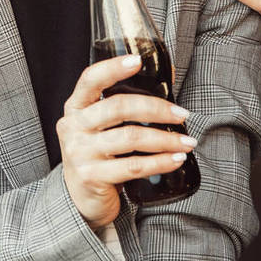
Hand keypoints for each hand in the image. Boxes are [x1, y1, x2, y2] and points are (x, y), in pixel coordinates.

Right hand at [57, 55, 196, 227]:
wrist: (81, 199)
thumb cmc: (98, 155)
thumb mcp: (102, 127)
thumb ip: (126, 104)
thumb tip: (169, 74)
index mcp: (75, 107)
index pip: (90, 80)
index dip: (112, 68)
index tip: (137, 61)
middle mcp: (73, 126)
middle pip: (117, 108)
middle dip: (156, 109)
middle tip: (182, 114)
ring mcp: (80, 152)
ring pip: (130, 138)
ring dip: (165, 139)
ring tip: (187, 141)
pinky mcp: (92, 176)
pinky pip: (133, 166)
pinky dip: (160, 162)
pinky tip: (176, 159)